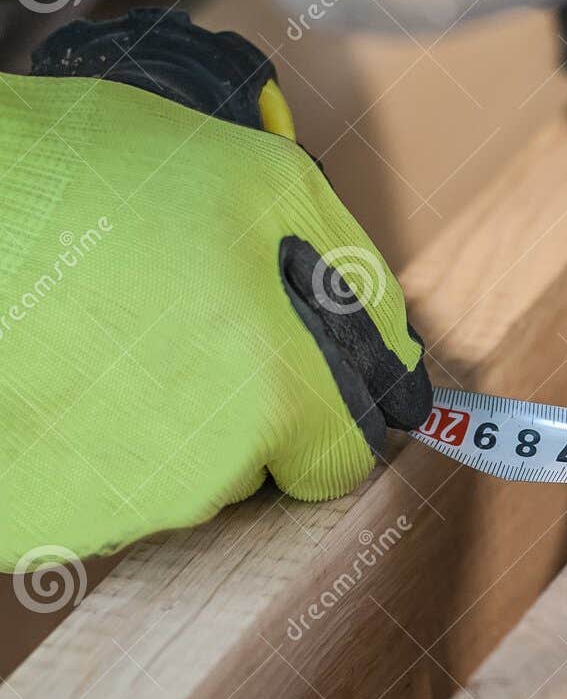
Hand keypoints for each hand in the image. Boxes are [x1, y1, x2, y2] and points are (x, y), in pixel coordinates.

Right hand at [0, 11, 429, 569]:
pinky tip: (56, 371)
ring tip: (101, 333)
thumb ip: (357, 282)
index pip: (340, 460)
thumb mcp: (267, 184)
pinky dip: (82, 443)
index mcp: (270, 399)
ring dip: (154, 421)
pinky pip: (90, 496)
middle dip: (235, 405)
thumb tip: (399, 359)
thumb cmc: (94, 175)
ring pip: (172, 483)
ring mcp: (105, 508)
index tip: (289, 368)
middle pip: (254, 470)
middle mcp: (197, 475)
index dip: (322, 407)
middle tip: (173, 323)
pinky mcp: (29, 523)